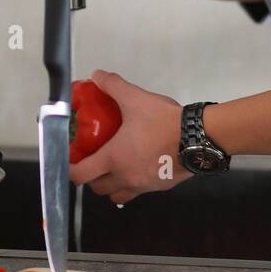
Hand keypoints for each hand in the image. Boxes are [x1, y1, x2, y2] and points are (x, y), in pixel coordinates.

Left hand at [68, 70, 193, 204]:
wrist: (200, 138)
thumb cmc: (165, 122)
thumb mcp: (136, 99)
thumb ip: (114, 86)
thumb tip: (98, 76)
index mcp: (114, 159)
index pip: (81, 175)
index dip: (70, 169)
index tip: (70, 161)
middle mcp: (126, 177)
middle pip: (98, 188)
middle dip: (91, 178)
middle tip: (92, 161)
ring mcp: (143, 185)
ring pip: (117, 196)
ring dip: (111, 186)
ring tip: (113, 169)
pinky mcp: (159, 187)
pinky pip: (138, 192)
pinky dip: (132, 185)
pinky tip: (138, 167)